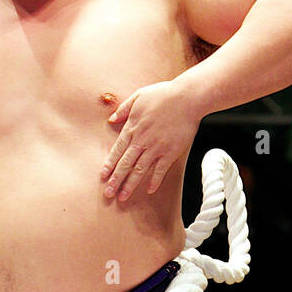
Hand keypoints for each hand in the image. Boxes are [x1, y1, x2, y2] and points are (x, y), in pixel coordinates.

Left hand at [100, 79, 201, 201]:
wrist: (188, 97)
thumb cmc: (164, 94)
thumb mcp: (139, 96)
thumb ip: (124, 109)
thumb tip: (111, 119)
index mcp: (133, 127)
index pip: (117, 150)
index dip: (109, 164)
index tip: (103, 176)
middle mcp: (142, 140)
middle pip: (125, 164)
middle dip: (115, 180)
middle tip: (108, 193)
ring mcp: (156, 147)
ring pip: (140, 170)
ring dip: (130, 185)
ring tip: (123, 197)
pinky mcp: (171, 151)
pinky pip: (161, 169)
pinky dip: (155, 180)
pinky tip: (149, 190)